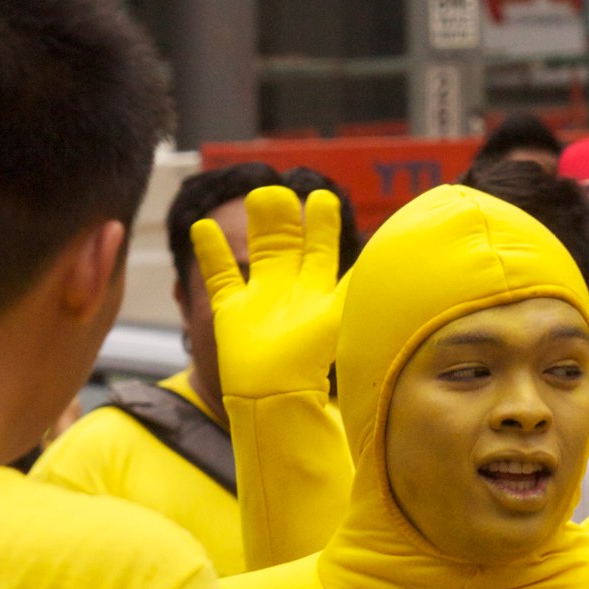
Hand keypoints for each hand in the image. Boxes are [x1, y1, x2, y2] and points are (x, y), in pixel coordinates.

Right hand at [194, 184, 348, 401]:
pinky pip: (219, 277)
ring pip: (258, 255)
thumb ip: (359, 283)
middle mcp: (291, 295)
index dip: (323, 226)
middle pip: (290, 248)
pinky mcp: (231, 314)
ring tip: (257, 195)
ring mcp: (259, 303)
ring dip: (256, 226)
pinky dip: (210, 253)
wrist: (275, 398)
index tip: (321, 197)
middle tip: (284, 191)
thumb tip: (386, 251)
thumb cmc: (313, 361)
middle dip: (288, 219)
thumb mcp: (343, 314)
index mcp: (320, 295)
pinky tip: (202, 227)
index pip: (325, 252)